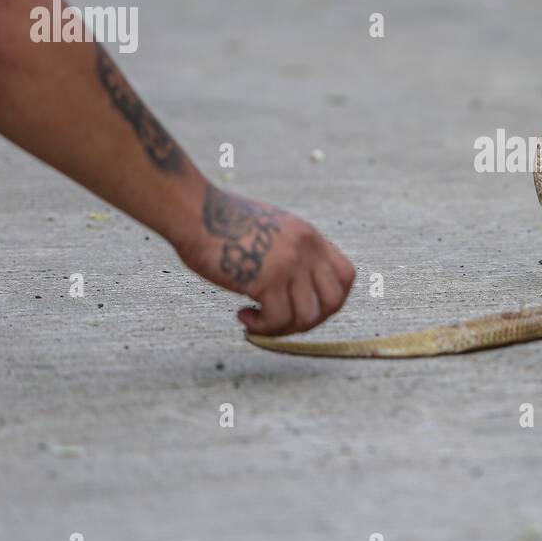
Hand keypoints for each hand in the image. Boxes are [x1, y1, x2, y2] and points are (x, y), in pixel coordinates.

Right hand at [175, 184, 355, 335]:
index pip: (346, 276)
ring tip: (256, 320)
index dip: (332, 300)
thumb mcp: (271, 229)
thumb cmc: (222, 223)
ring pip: (307, 316)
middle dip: (310, 321)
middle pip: (333, 301)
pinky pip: (279, 319)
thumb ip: (291, 252)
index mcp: (309, 237)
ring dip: (282, 328)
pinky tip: (243, 316)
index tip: (307, 308)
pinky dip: (262, 328)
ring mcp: (289, 264)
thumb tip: (298, 288)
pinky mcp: (267, 279)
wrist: (195, 212)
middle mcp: (306, 250)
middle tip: (282, 322)